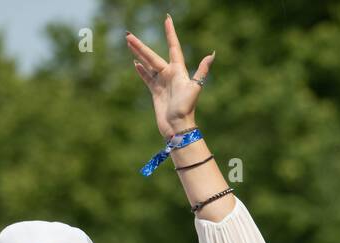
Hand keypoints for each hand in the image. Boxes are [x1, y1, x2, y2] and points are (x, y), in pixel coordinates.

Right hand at [126, 15, 214, 139]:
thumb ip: (202, 71)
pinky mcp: (156, 92)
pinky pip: (147, 78)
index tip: (168, 19)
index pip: (173, 47)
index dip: (170, 33)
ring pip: (148, 65)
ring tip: (128, 43)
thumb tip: (212, 54)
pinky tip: (135, 62)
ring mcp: (163, 83)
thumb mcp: (195, 87)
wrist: (178, 126)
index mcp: (179, 71)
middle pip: (153, 56)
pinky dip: (141, 70)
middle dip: (140, 46)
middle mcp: (170, 75)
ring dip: (138, 54)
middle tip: (128, 35)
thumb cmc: (187, 108)